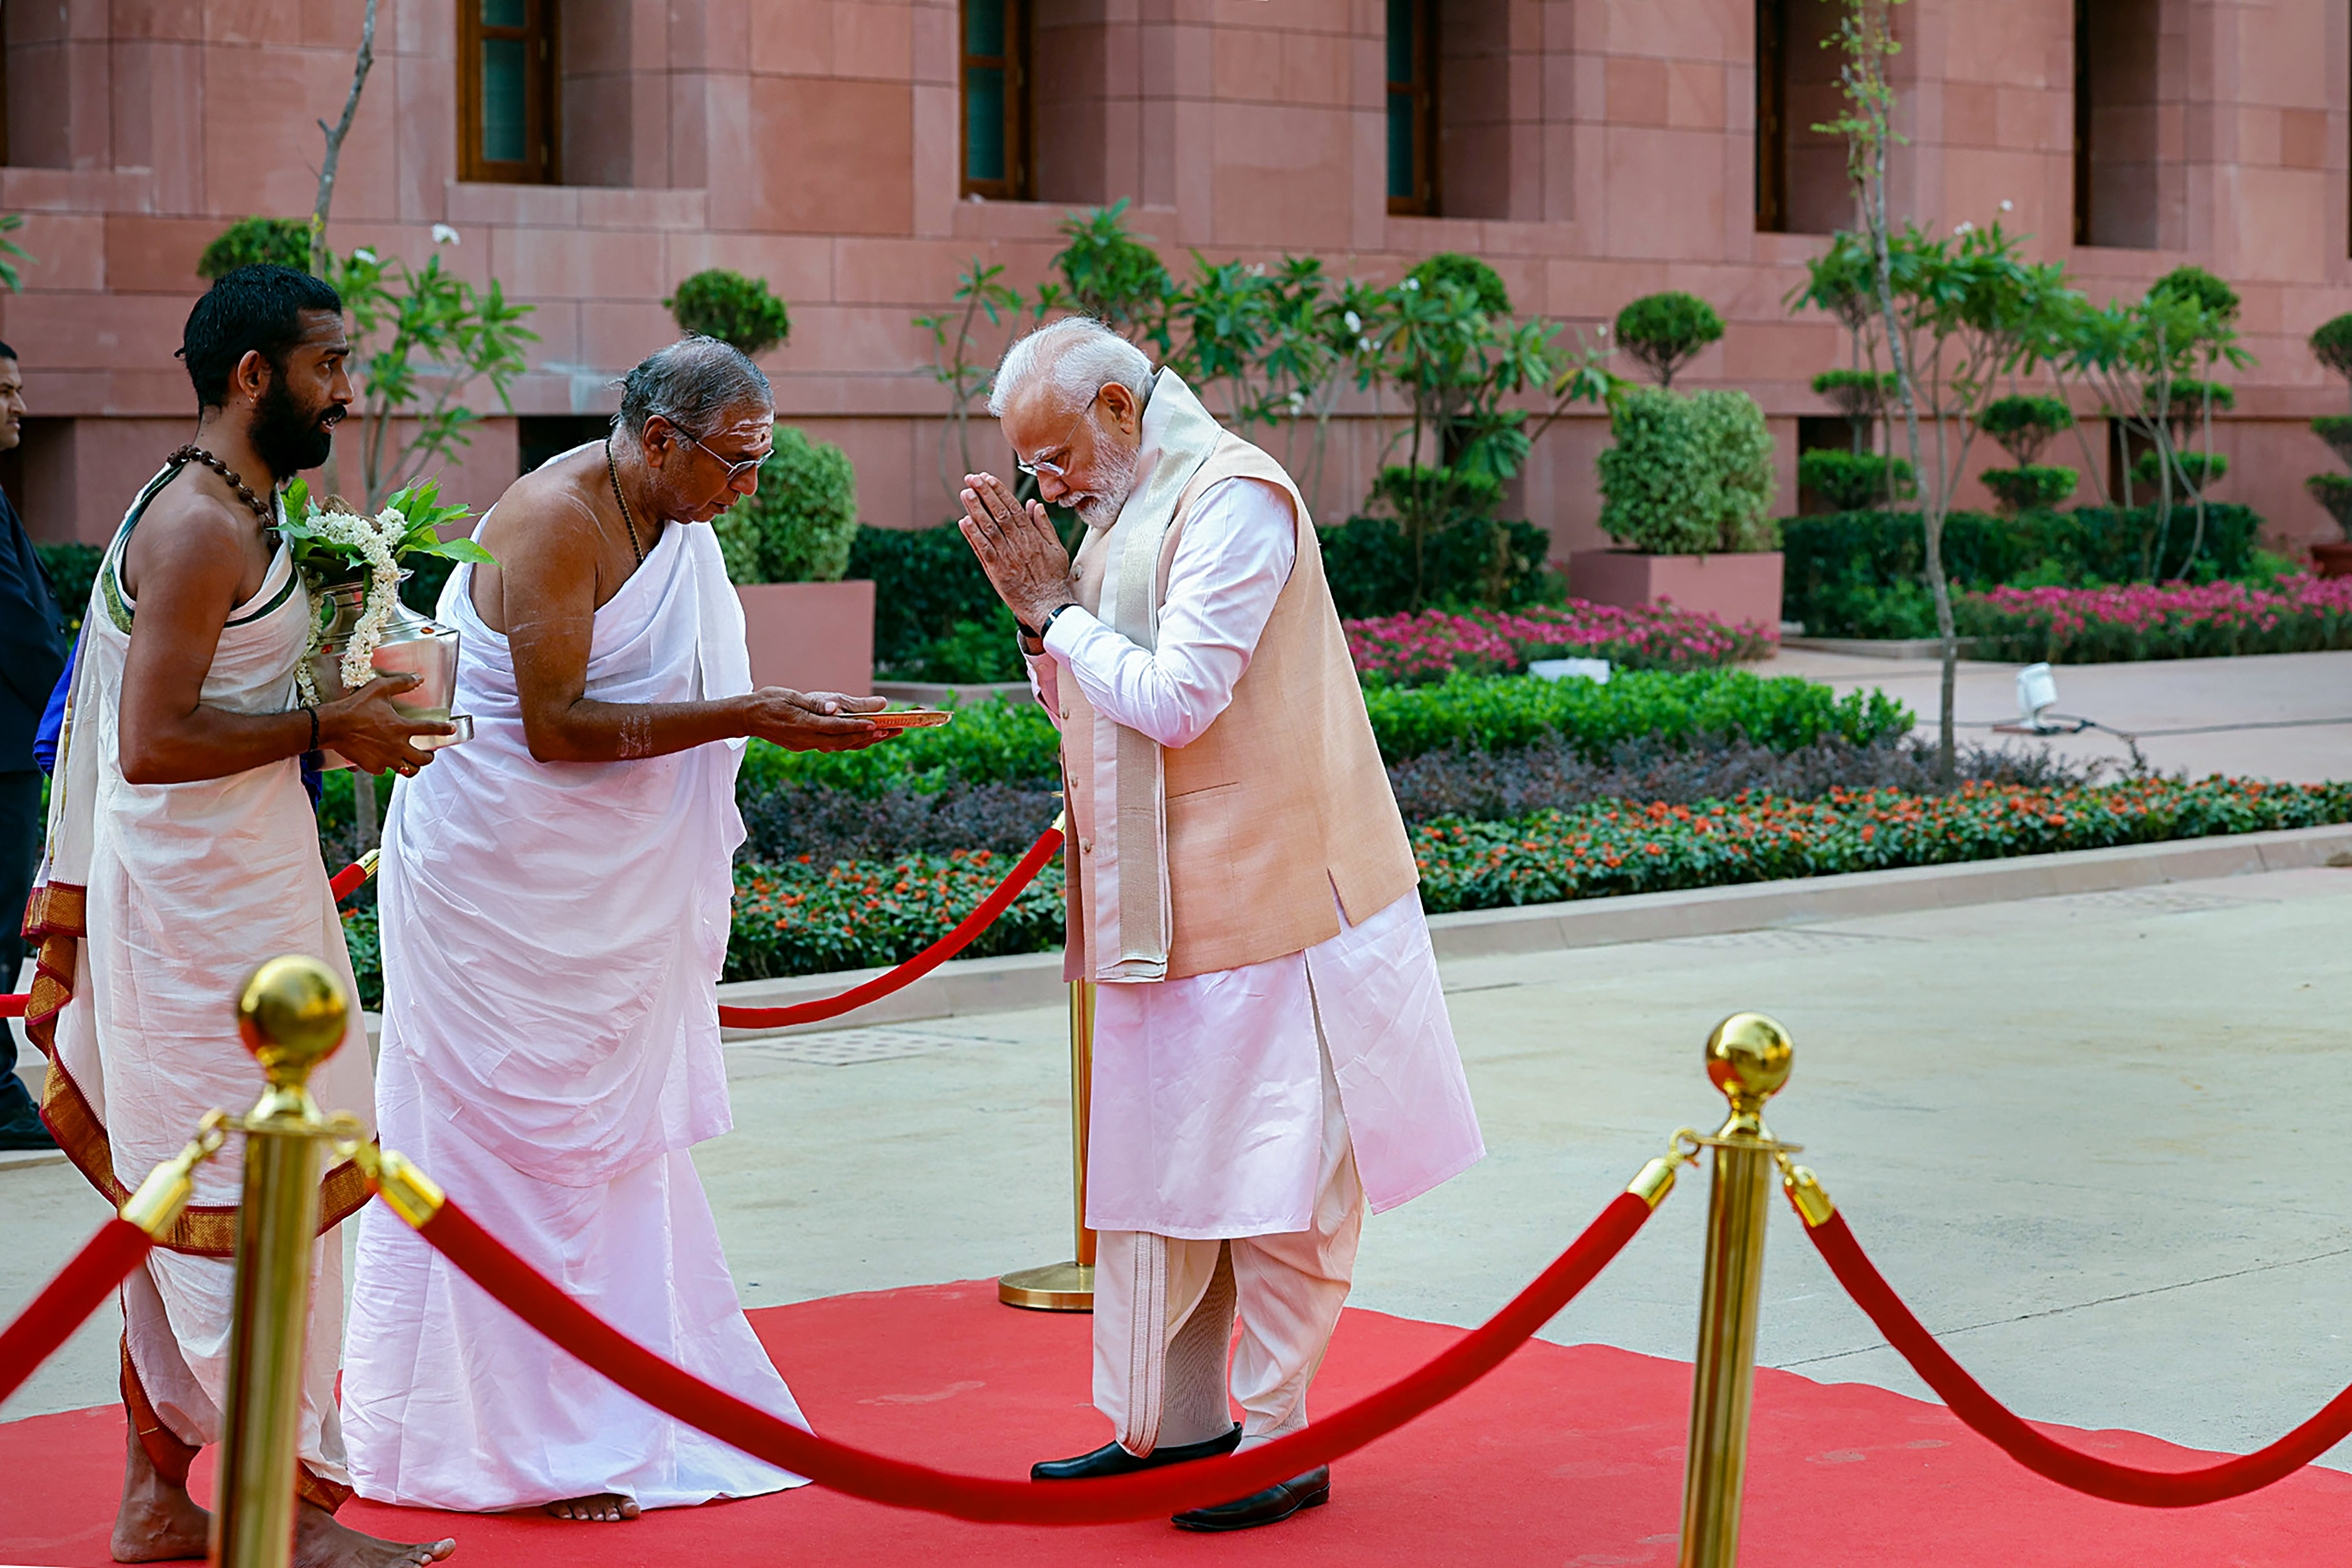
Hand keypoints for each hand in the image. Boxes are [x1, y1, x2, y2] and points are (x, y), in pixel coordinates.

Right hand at [318, 672, 451, 776]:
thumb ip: (400, 683)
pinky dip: (386, 767)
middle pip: (424, 759)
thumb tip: (418, 678)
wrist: (331, 726)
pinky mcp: (373, 766)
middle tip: (428, 752)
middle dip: (429, 756)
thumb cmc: (355, 706)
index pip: (430, 729)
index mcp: (401, 728)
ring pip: (408, 770)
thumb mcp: (378, 688)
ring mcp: (385, 759)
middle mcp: (397, 746)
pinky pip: (385, 770)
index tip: (451, 730)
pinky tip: (384, 761)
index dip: (444, 730)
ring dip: (413, 766)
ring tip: (412, 761)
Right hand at [741, 687, 891, 752]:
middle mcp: (807, 739)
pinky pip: (832, 745)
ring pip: (841, 745)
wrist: (747, 717)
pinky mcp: (805, 746)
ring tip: (887, 734)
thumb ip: (815, 704)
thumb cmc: (769, 701)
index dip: (858, 728)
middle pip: (845, 740)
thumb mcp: (792, 697)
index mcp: (804, 725)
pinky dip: (850, 741)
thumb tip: (835, 708)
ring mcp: (806, 745)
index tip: (877, 725)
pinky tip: (864, 737)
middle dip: (871, 736)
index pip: (837, 728)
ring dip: (864, 740)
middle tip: (894, 730)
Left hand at [958, 472, 1073, 630]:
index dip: (999, 491)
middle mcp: (1018, 543)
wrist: (1048, 605)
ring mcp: (1006, 556)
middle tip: (972, 478)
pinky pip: (983, 549)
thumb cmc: (1053, 578)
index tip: (988, 478)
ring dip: (976, 509)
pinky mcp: (997, 571)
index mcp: (1032, 536)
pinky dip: (973, 535)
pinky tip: (964, 521)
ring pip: (989, 528)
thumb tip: (1034, 505)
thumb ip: (1044, 526)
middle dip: (985, 493)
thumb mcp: (1056, 549)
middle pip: (999, 513)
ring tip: (965, 493)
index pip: (1013, 507)